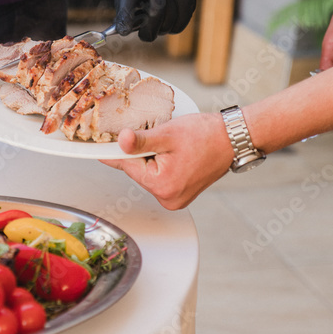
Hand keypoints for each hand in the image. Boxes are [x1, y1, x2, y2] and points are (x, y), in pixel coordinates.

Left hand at [99, 113, 233, 209]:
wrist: (233, 138)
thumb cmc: (206, 135)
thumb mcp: (168, 134)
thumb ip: (141, 141)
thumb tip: (120, 142)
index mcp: (163, 186)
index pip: (127, 166)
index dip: (116, 151)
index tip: (100, 146)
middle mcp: (168, 198)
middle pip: (138, 171)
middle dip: (140, 153)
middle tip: (153, 136)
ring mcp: (175, 198)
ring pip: (149, 174)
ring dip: (152, 158)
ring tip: (170, 144)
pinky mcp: (181, 193)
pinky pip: (161, 177)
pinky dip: (161, 164)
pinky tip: (173, 152)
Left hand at [113, 0, 199, 41]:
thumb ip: (123, 9)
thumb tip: (123, 30)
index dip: (126, 16)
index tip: (124, 31)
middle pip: (157, 11)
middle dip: (149, 29)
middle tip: (144, 35)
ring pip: (170, 20)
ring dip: (160, 29)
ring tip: (155, 25)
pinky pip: (180, 23)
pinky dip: (172, 29)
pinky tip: (166, 23)